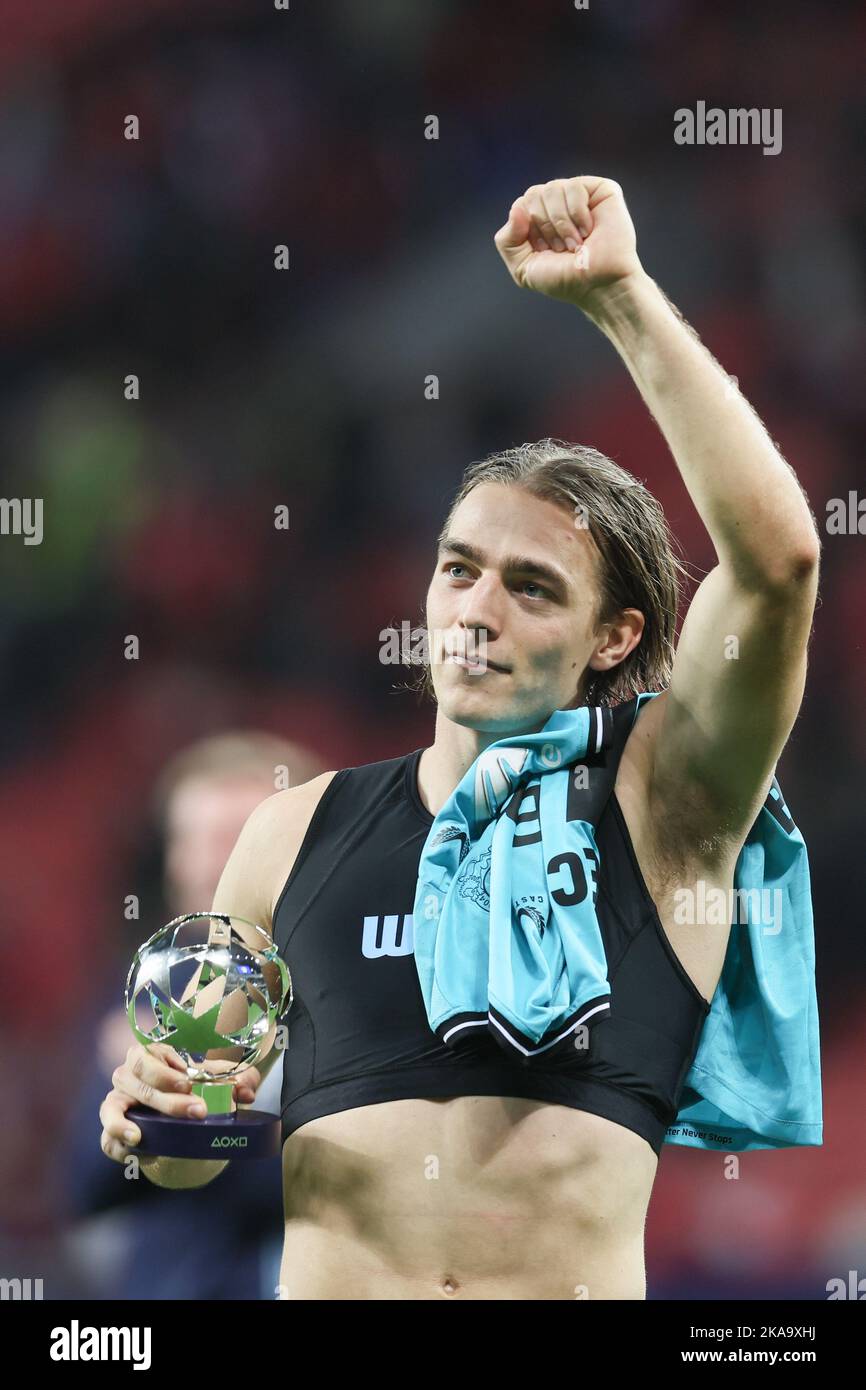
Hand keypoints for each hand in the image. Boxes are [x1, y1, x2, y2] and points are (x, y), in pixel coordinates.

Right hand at [98, 1041, 263, 1163]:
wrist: (185, 1120)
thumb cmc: (199, 1090)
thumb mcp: (220, 1083)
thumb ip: (238, 1081)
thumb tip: (247, 1092)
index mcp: (152, 1056)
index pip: (149, 1051)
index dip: (165, 1063)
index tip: (188, 1077)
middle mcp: (129, 1076)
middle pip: (135, 1079)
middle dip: (166, 1097)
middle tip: (196, 1110)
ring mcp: (117, 1103)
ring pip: (110, 1107)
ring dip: (125, 1122)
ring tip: (140, 1137)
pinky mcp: (112, 1132)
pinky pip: (106, 1139)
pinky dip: (118, 1145)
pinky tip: (138, 1150)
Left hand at [493, 175, 642, 310]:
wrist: (597, 286)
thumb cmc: (564, 279)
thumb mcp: (523, 268)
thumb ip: (506, 240)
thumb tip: (517, 208)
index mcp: (539, 217)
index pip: (521, 206)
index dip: (530, 231)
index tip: (547, 252)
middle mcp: (558, 202)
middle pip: (533, 194)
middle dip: (545, 227)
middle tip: (563, 248)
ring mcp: (579, 195)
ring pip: (552, 189)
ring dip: (561, 224)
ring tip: (576, 243)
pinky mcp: (600, 190)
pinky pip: (574, 187)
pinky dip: (577, 214)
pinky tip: (588, 230)